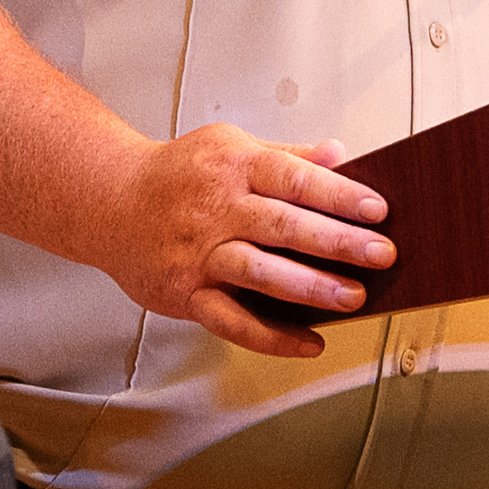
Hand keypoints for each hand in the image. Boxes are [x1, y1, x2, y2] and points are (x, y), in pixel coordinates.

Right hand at [91, 125, 395, 357]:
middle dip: (336, 241)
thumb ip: (287, 155)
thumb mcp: (230, 146)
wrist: (108, 200)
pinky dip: (271, 336)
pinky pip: (232, 321)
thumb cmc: (178, 174)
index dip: (338, 194)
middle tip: (380, 253)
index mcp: (234, 166)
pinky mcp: (186, 293)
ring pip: (258, 272)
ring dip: (309, 287)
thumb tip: (340, 154)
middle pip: (283, 225)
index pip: (294, 178)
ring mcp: (200, 254)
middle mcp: (217, 209)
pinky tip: (308, 342)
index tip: (377, 209)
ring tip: (352, 297)